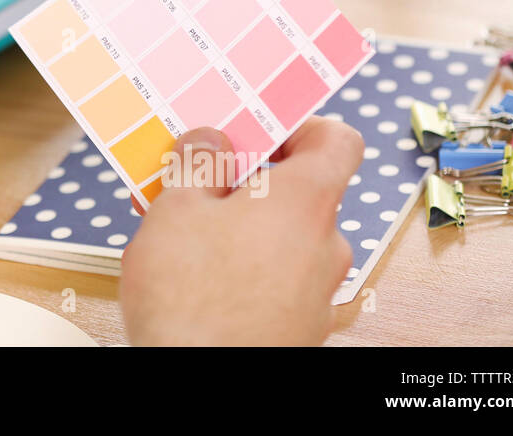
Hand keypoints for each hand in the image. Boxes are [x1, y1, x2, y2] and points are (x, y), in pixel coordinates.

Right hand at [119, 117, 363, 345]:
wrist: (196, 385)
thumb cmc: (190, 298)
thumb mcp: (175, 208)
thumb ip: (198, 162)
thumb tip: (211, 140)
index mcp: (304, 201)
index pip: (336, 141)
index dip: (299, 128)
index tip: (257, 132)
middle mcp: (326, 244)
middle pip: (299, 193)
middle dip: (247, 184)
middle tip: (195, 185)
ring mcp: (318, 292)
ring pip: (284, 240)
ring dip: (242, 229)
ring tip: (185, 238)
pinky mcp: (301, 328)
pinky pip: (279, 280)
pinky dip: (247, 270)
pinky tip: (200, 282)